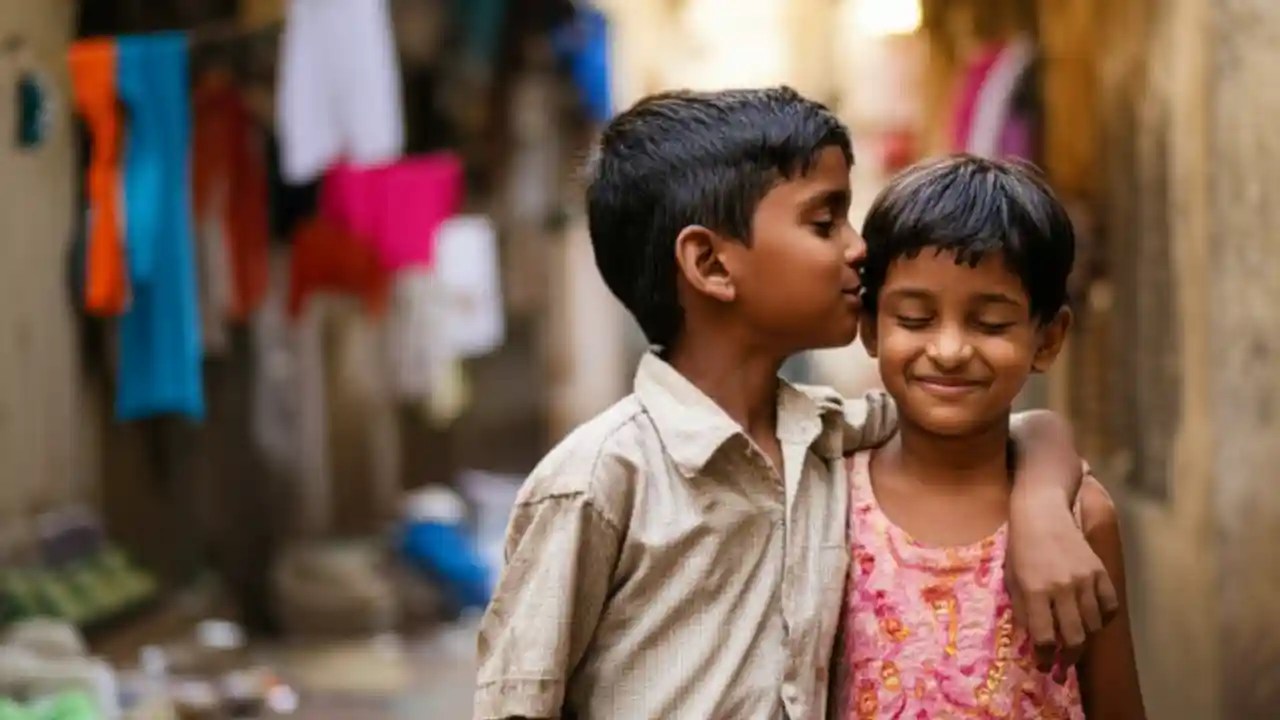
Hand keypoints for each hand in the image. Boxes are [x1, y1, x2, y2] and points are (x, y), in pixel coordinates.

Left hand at [1007, 472, 1118, 677]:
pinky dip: (1104, 618)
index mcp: (1035, 589)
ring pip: (1094, 625)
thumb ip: (1023, 611)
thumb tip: (1033, 642)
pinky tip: (1093, 620)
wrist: (1042, 512)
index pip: (1044, 637)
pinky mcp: (1101, 571)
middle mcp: (1063, 587)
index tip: (1042, 665)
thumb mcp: (1012, 579)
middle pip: (1074, 637)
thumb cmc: (1021, 547)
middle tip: (1062, 666)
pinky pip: (1110, 605)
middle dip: (1068, 658)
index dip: (1044, 657)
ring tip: (1075, 643)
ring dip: (1085, 640)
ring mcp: (1085, 579)